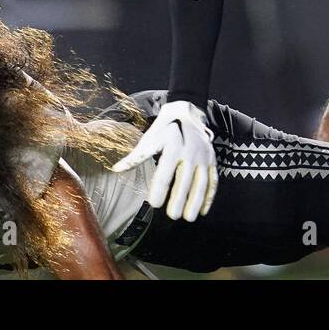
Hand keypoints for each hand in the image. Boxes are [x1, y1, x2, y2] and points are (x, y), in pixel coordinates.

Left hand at [112, 100, 216, 221]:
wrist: (187, 111)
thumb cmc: (164, 129)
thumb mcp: (149, 140)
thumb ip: (136, 157)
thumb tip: (116, 169)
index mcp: (172, 147)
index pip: (164, 172)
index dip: (159, 189)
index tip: (153, 204)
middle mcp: (189, 152)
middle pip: (184, 180)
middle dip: (179, 199)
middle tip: (172, 216)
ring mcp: (203, 157)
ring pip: (201, 182)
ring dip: (196, 201)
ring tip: (189, 217)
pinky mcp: (212, 160)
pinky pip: (213, 180)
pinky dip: (209, 196)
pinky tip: (203, 211)